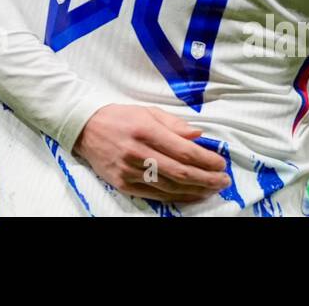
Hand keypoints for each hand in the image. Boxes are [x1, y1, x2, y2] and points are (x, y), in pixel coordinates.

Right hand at [74, 104, 230, 203]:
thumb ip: (174, 124)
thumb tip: (198, 135)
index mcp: (146, 130)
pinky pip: (156, 195)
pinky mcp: (123, 185)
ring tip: (213, 189)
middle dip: (207, 178)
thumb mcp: (147, 111)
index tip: (221, 163)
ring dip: (196, 190)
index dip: (207, 160)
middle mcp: (138, 152)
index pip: (184, 151)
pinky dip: (177, 197)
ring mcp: (129, 171)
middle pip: (181, 172)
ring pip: (170, 187)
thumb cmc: (120, 117)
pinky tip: (192, 195)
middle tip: (224, 180)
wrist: (84, 128)